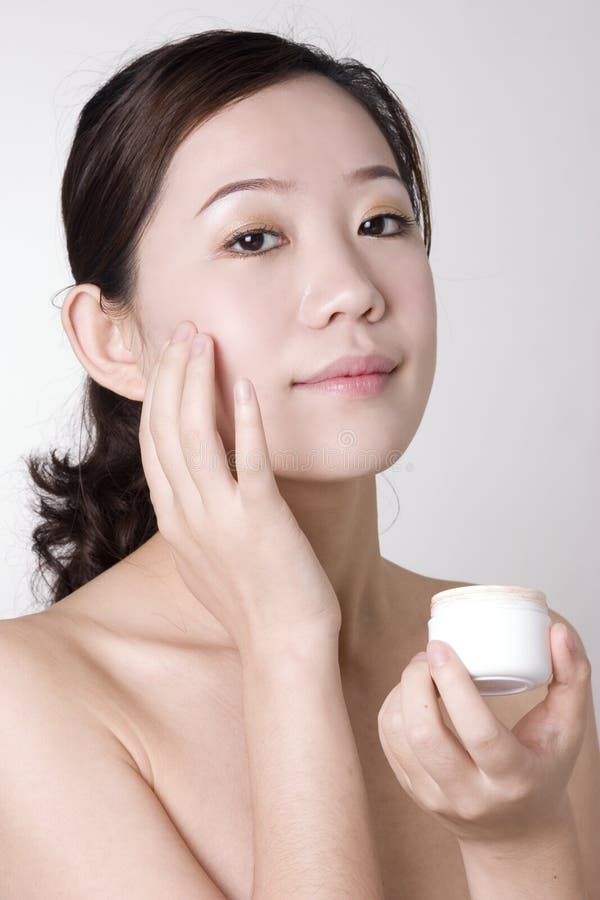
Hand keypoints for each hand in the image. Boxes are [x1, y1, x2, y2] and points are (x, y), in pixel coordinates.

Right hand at [138, 322, 341, 655]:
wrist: (282, 647)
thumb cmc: (253, 603)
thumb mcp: (207, 556)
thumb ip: (196, 516)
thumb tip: (197, 485)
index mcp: (174, 521)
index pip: (153, 444)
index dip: (159, 396)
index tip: (170, 359)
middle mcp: (188, 515)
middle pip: (166, 430)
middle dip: (172, 375)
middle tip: (184, 332)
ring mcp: (220, 517)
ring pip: (195, 437)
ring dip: (196, 384)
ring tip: (204, 342)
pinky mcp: (260, 520)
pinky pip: (248, 460)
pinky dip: (245, 420)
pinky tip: (245, 386)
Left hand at [377, 622, 591, 845]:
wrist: (517, 833)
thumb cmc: (544, 770)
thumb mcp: (568, 729)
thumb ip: (572, 676)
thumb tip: (557, 631)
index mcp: (513, 778)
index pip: (478, 732)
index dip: (453, 683)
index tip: (441, 646)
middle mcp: (471, 794)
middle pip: (426, 734)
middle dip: (416, 682)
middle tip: (430, 653)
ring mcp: (436, 797)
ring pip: (400, 735)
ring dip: (402, 691)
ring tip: (422, 670)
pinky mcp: (413, 793)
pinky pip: (388, 742)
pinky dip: (393, 707)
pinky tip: (410, 692)